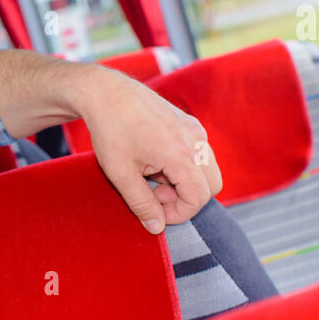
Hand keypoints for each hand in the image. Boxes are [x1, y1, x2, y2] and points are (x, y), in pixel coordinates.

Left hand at [81, 70, 222, 232]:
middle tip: (154, 193)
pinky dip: (182, 165)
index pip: (199, 197)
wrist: (106, 92)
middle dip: (186, 198)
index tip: (155, 211)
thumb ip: (141, 203)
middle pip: (212, 185)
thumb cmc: (111, 130)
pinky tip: (154, 160)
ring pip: (206, 170)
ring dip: (183, 181)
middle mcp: (195, 140)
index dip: (179, 213)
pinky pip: (198, 154)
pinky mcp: (190, 124)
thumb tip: (157, 227)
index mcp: (181, 154)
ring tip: (150, 174)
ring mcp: (195, 129)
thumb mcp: (120, 174)